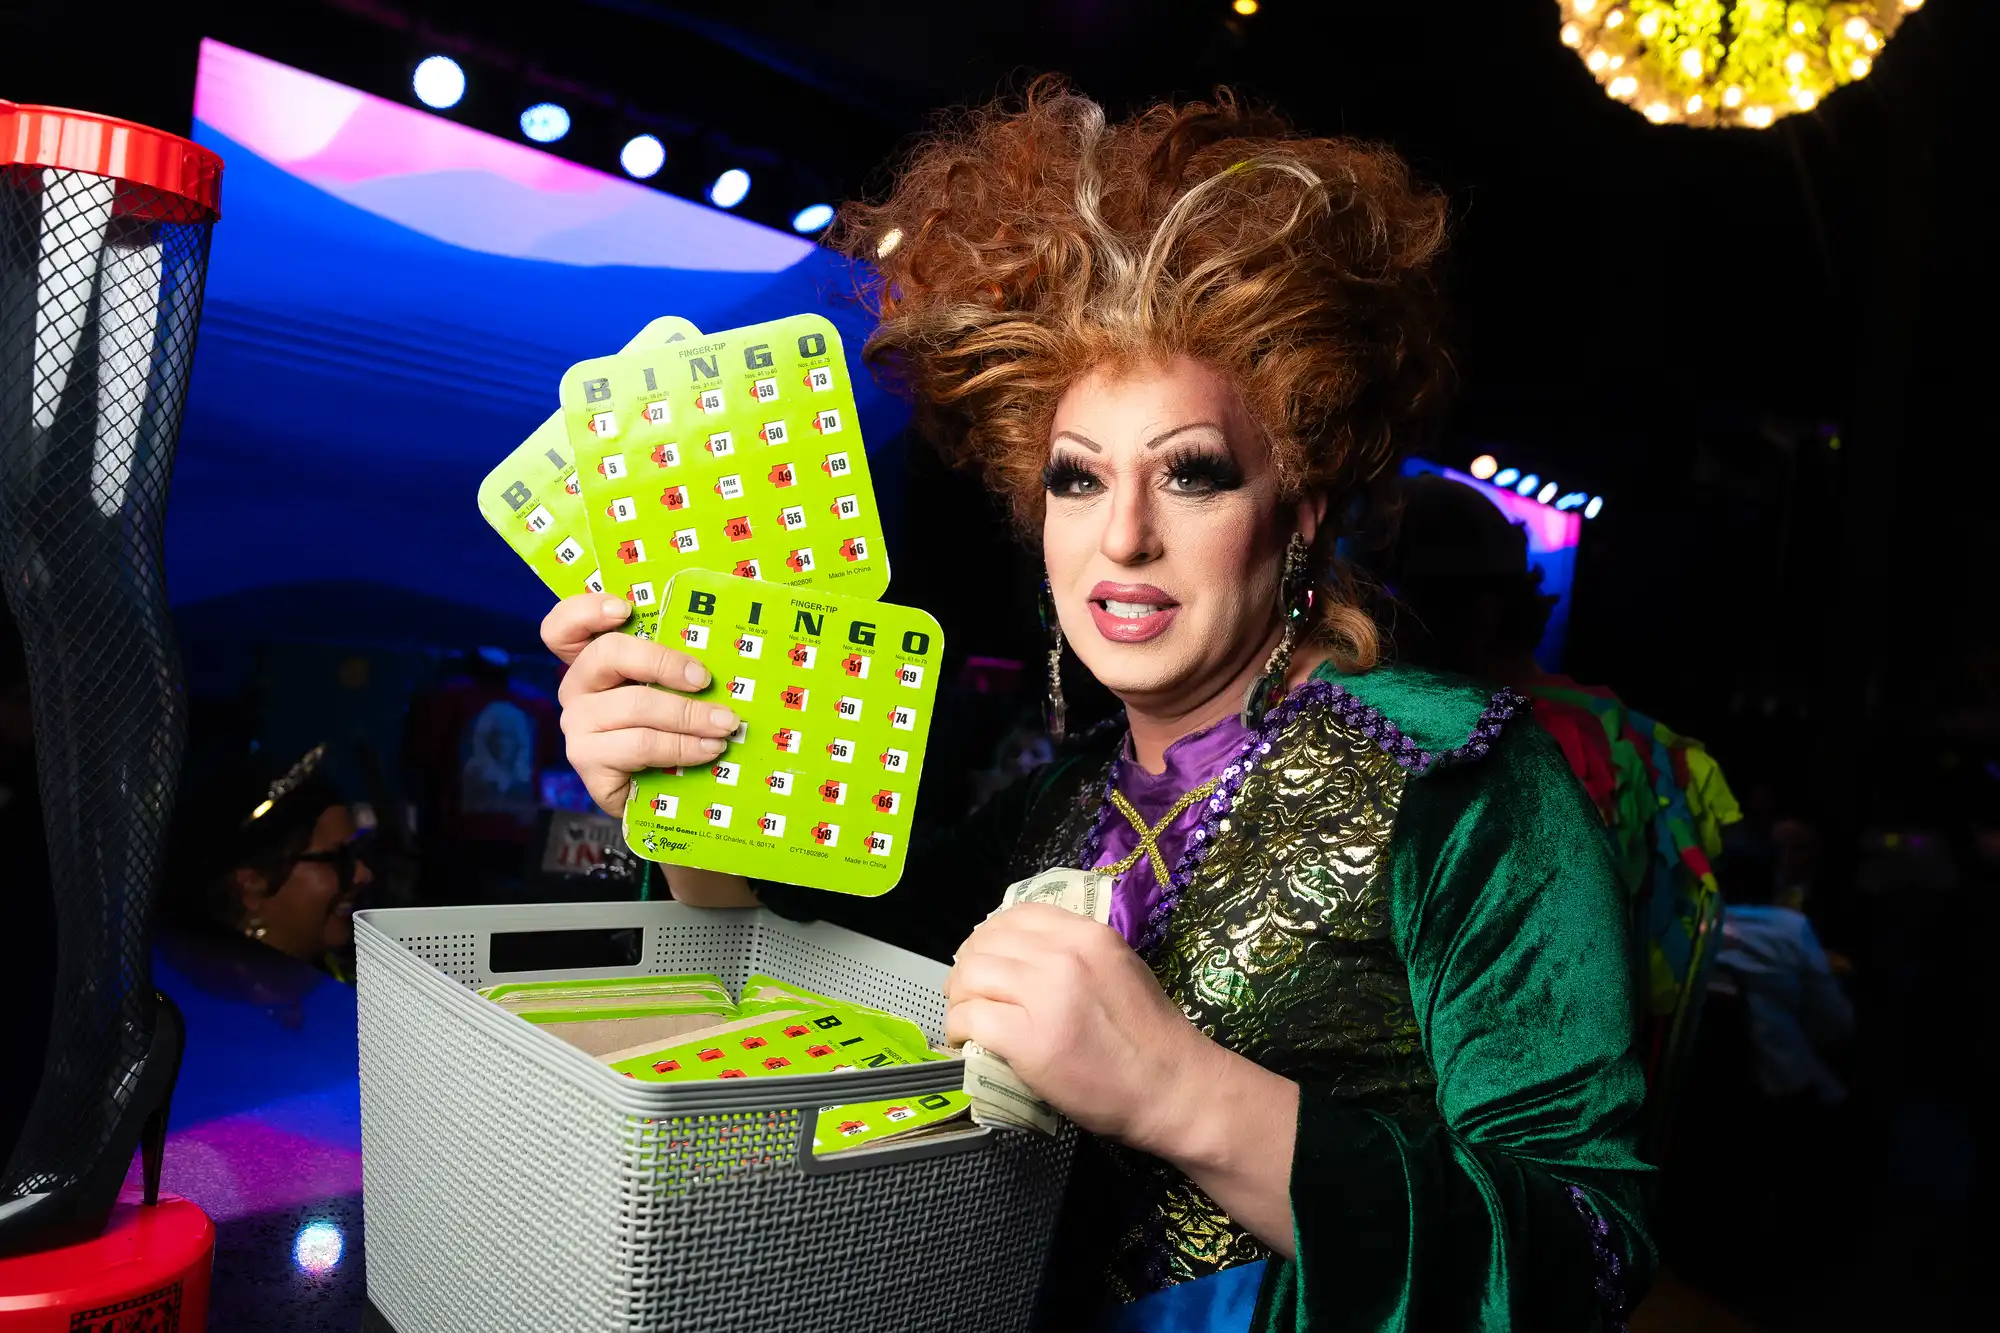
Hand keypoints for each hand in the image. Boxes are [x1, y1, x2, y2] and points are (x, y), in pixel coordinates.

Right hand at [541, 593, 739, 815]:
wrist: (662, 798)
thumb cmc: (669, 733)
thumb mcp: (671, 692)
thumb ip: (676, 669)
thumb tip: (721, 660)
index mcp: (593, 662)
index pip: (563, 626)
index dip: (585, 610)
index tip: (624, 609)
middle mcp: (576, 689)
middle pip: (607, 653)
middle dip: (664, 662)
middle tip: (705, 679)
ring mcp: (577, 725)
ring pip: (634, 705)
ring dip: (688, 715)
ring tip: (724, 724)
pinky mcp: (588, 760)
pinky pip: (640, 745)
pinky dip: (681, 746)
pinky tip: (708, 750)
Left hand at [942, 903, 1210, 1152]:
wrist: (1172, 1087)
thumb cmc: (1150, 1037)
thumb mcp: (1119, 968)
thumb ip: (1076, 954)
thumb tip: (1023, 954)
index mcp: (1088, 934)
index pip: (1017, 915)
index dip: (990, 937)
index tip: (987, 959)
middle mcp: (1065, 955)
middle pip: (986, 943)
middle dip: (968, 967)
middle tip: (968, 992)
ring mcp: (1045, 995)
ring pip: (972, 976)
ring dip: (958, 997)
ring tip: (965, 1017)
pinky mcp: (1029, 1039)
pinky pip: (971, 1017)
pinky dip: (958, 1027)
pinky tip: (965, 1040)